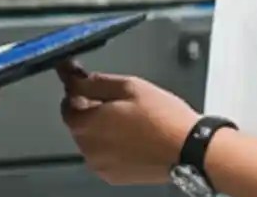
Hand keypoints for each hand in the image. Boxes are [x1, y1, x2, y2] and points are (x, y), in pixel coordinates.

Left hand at [56, 62, 198, 185]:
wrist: (190, 150)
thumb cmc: (164, 120)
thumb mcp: (128, 86)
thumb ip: (95, 82)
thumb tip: (75, 79)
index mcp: (87, 125)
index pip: (66, 105)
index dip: (76, 91)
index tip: (82, 83)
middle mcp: (89, 149)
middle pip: (78, 124)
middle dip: (90, 109)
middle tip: (116, 101)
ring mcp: (101, 165)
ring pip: (92, 140)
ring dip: (101, 128)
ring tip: (129, 119)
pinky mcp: (114, 176)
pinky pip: (104, 155)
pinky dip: (112, 145)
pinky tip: (132, 136)